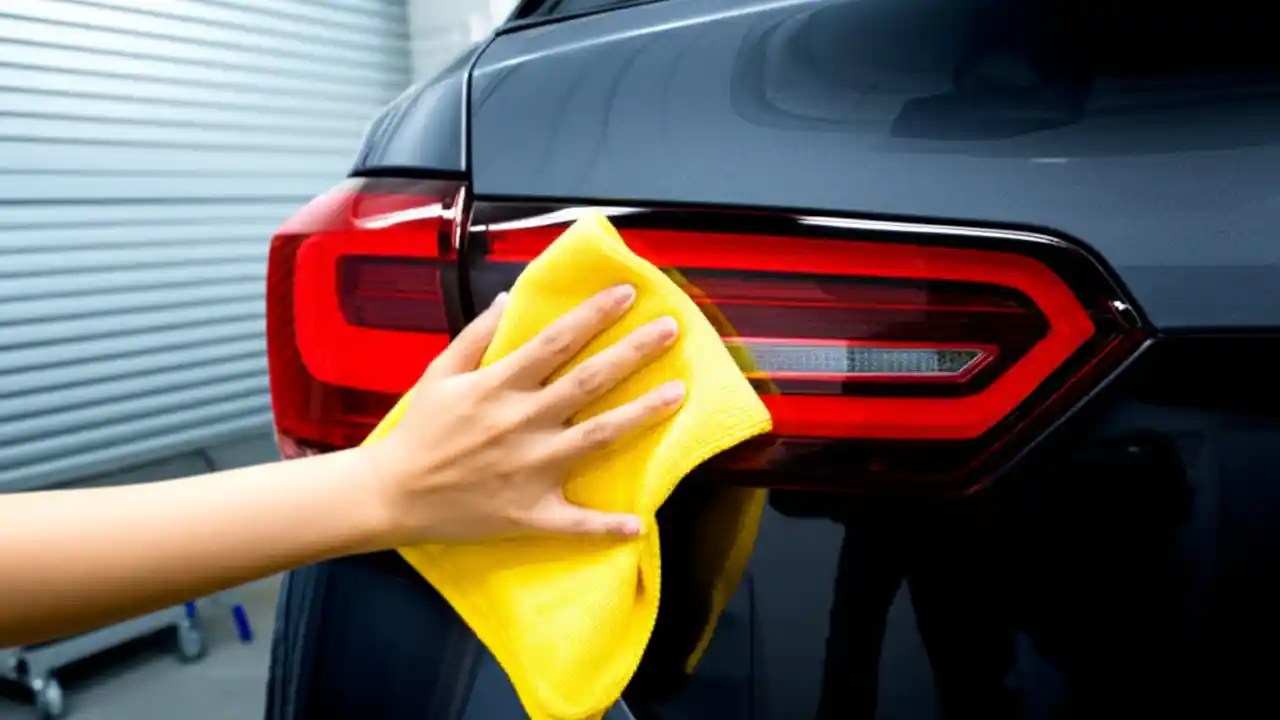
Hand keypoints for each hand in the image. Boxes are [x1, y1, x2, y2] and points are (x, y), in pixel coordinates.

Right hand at [365, 285, 683, 544]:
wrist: (392, 495)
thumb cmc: (418, 431)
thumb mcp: (440, 373)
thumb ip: (477, 335)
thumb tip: (509, 298)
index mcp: (498, 386)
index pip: (556, 341)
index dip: (594, 315)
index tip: (629, 294)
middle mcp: (521, 423)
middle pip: (588, 382)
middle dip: (633, 353)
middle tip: (671, 330)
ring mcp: (529, 469)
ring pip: (596, 438)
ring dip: (640, 416)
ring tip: (677, 394)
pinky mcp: (529, 512)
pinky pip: (574, 522)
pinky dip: (606, 525)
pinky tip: (638, 523)